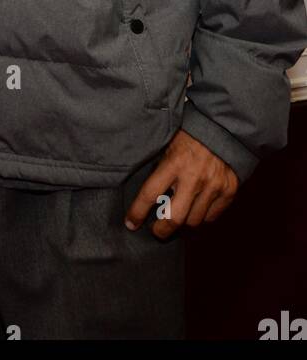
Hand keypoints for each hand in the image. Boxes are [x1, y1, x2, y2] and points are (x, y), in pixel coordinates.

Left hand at [124, 130, 238, 238]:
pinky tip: (194, 209)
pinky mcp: (229, 192)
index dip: (137, 212)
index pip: (150, 194)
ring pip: (194, 221)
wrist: (225, 128)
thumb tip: (143, 192)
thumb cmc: (190, 134)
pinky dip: (201, 217)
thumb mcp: (168, 142)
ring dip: (183, 223)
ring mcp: (214, 186)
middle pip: (174, 218)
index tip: (130, 223)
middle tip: (155, 231)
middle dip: (161, 230)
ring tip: (177, 217)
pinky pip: (211, 217)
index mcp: (174, 162)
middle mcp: (194, 178)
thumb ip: (158, 166)